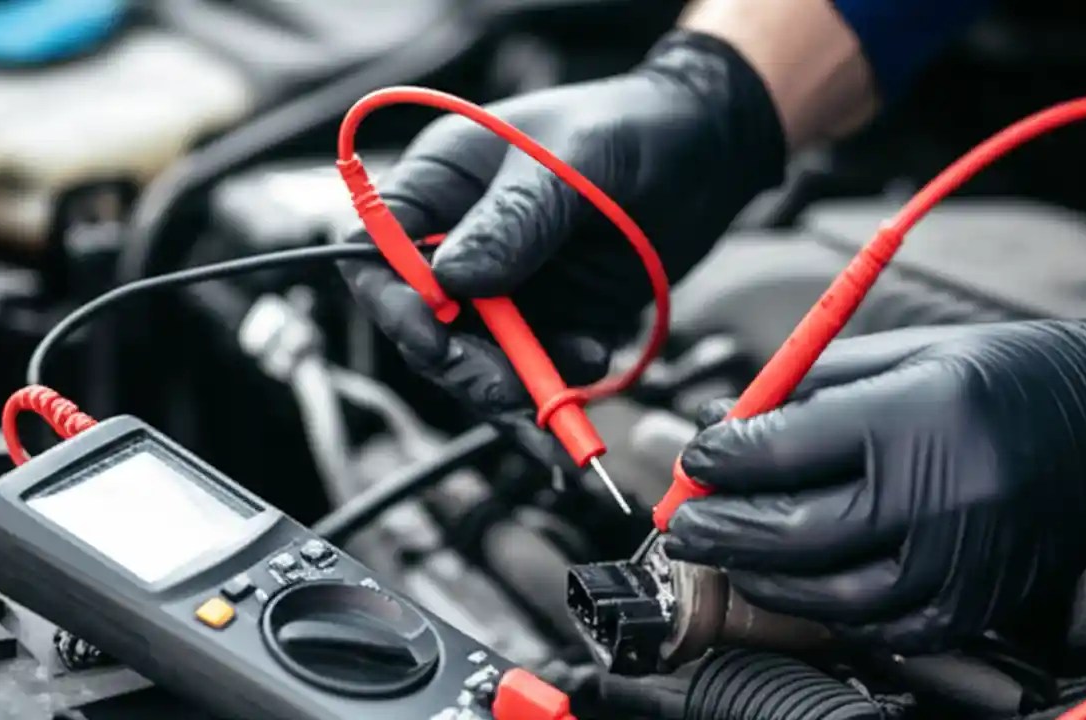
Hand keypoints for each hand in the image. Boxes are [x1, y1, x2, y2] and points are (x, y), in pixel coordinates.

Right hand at [341, 30, 785, 466]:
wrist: (710, 154)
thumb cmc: (632, 129)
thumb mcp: (572, 162)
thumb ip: (514, 219)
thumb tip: (454, 279)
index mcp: (442, 184)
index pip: (375, 251)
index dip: (392, 300)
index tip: (435, 334)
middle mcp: (460, 241)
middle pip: (424, 324)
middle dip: (462, 366)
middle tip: (510, 390)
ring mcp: (505, 287)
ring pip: (476, 361)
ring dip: (513, 389)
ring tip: (564, 393)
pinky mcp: (549, 320)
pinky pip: (532, 372)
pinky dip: (555, 387)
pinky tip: (592, 362)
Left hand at [664, 289, 1085, 651]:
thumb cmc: (1002, 376)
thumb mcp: (901, 352)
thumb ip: (806, 388)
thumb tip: (723, 421)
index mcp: (911, 417)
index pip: (779, 451)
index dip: (720, 458)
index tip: (696, 457)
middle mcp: (935, 497)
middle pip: (788, 532)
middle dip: (720, 528)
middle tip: (684, 522)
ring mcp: (957, 562)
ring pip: (823, 593)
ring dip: (759, 576)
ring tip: (729, 553)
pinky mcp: (971, 605)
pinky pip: (876, 627)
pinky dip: (825, 607)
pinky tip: (800, 581)